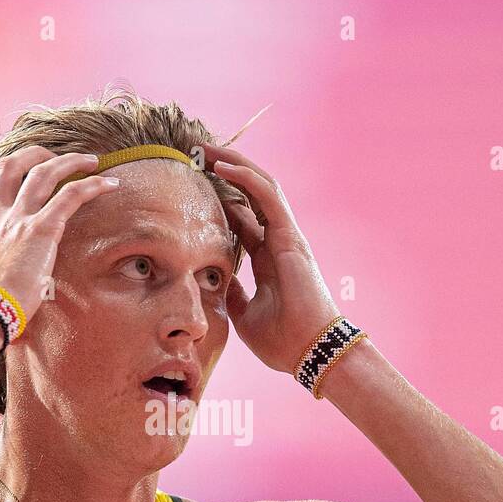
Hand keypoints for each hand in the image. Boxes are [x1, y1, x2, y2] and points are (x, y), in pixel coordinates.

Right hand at [0, 146, 119, 334]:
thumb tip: (4, 283)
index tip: (13, 185)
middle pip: (9, 166)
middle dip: (34, 155)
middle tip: (55, 158)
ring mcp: (17, 219)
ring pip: (43, 172)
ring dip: (70, 160)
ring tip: (91, 160)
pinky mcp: (41, 229)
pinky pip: (71, 195)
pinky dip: (92, 185)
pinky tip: (109, 184)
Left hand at [201, 142, 340, 373]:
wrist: (309, 351)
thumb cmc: (283, 339)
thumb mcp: (243, 313)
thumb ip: (231, 291)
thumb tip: (211, 277)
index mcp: (268, 259)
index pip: (242, 218)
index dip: (220, 200)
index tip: (193, 186)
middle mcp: (278, 241)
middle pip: (250, 194)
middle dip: (224, 171)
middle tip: (195, 155)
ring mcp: (285, 235)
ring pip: (260, 185)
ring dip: (233, 164)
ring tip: (205, 149)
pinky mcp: (290, 236)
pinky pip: (267, 196)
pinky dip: (244, 177)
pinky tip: (221, 165)